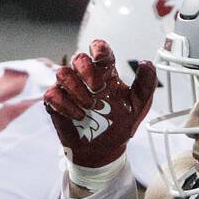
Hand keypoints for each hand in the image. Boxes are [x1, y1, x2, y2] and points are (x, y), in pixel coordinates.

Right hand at [44, 39, 156, 170]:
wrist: (105, 150)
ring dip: (76, 89)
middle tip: (97, 89)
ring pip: (62, 73)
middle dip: (86, 70)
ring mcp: (69, 89)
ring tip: (89, 106)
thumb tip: (146, 63)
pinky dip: (65, 105)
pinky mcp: (56, 103)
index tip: (101, 58)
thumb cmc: (119, 124)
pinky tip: (78, 116)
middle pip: (78, 58)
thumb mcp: (139, 105)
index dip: (98, 49)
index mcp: (105, 73)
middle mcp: (85, 78)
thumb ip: (145, 84)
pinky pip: (52, 95)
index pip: (99, 50)